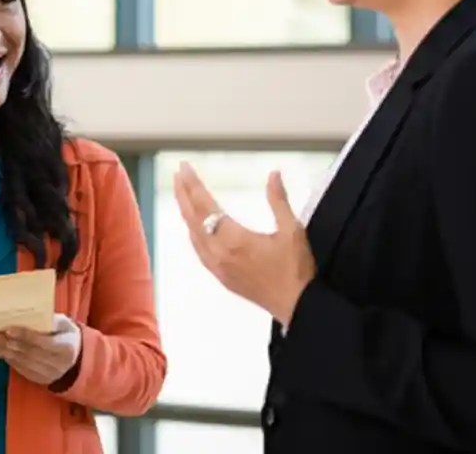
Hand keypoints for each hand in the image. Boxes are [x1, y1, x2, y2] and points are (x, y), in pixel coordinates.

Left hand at [0, 313, 81, 386]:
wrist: (77, 361)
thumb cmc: (67, 336)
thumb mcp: (66, 325)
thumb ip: (52, 320)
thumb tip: (33, 315)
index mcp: (65, 348)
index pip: (42, 342)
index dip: (25, 336)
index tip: (8, 330)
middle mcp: (56, 364)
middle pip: (28, 353)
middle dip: (8, 344)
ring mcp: (48, 375)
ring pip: (22, 363)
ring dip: (3, 351)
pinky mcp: (39, 380)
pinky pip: (20, 369)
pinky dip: (8, 359)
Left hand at [174, 163, 315, 327]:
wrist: (297, 306)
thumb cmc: (295, 269)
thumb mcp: (292, 230)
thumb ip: (279, 200)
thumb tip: (273, 174)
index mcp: (234, 239)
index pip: (205, 205)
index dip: (193, 185)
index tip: (184, 168)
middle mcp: (219, 253)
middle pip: (192, 218)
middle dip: (183, 194)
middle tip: (178, 174)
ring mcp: (217, 267)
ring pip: (193, 234)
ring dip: (186, 212)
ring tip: (183, 194)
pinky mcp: (221, 277)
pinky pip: (198, 250)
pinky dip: (192, 232)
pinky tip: (194, 227)